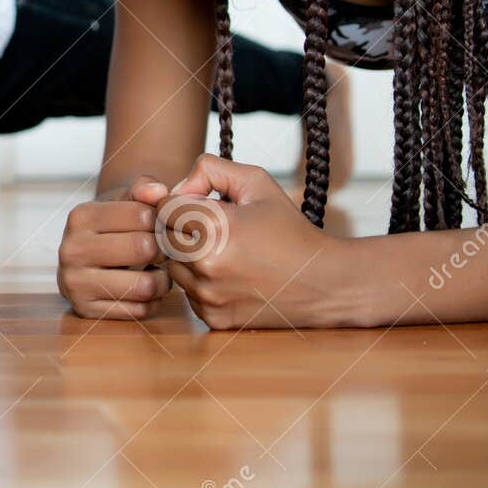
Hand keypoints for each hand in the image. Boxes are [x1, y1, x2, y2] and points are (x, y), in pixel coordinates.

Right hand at [56, 175, 172, 318]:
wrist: (83, 258)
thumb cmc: (112, 226)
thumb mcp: (124, 201)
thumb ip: (144, 189)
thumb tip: (158, 192)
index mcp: (80, 217)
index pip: (142, 215)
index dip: (160, 221)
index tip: (158, 227)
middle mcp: (71, 249)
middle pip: (143, 248)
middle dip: (162, 250)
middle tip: (162, 251)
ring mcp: (74, 283)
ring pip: (144, 285)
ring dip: (162, 280)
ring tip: (158, 271)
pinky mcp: (85, 310)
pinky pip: (138, 311)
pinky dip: (151, 301)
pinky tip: (144, 288)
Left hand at [158, 153, 350, 329]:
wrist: (325, 283)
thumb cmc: (290, 230)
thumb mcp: (257, 183)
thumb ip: (210, 169)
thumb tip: (175, 187)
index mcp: (213, 227)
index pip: (162, 208)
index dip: (182, 203)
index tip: (206, 206)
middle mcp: (205, 265)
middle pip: (162, 237)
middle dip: (183, 229)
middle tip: (215, 229)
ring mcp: (207, 295)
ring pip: (172, 267)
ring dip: (189, 257)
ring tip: (225, 251)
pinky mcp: (213, 318)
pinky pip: (187, 293)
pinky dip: (201, 282)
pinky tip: (231, 275)